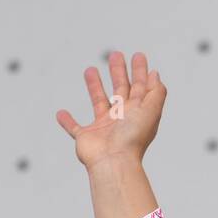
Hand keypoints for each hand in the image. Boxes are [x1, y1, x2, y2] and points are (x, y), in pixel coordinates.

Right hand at [56, 51, 166, 167]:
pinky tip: (61, 113)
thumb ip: (156, 93)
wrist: (114, 162)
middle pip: (120, 91)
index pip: (139, 88)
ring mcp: (103, 129)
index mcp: (136, 113)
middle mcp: (121, 119)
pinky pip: (74, 128)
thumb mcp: (151, 111)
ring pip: (98, 102)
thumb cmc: (132, 138)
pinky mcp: (86, 137)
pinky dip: (67, 122)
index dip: (140, 72)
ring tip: (90, 70)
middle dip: (119, 73)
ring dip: (95, 87)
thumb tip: (156, 75)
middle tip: (116, 55)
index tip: (138, 56)